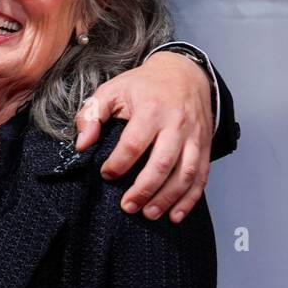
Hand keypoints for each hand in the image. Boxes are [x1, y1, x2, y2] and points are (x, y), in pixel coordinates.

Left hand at [74, 51, 213, 223]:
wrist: (185, 73)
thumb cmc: (143, 85)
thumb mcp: (111, 90)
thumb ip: (92, 114)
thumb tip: (82, 144)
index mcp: (151, 109)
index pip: (133, 143)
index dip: (118, 163)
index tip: (106, 174)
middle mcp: (177, 124)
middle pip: (162, 163)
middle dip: (144, 189)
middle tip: (127, 206)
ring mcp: (194, 137)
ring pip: (185, 174)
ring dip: (168, 198)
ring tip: (149, 214)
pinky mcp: (205, 146)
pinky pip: (201, 176)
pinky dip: (190, 198)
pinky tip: (175, 214)